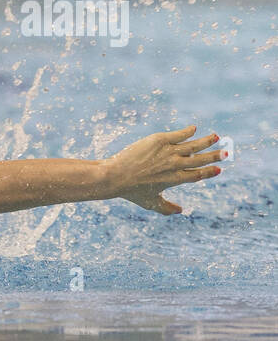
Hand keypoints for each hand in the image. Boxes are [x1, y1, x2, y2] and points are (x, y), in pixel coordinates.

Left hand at [100, 125, 222, 214]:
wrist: (114, 177)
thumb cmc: (130, 191)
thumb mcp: (150, 202)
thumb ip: (166, 208)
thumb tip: (180, 212)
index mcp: (176, 180)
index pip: (198, 175)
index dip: (209, 171)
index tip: (219, 169)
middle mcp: (175, 165)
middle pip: (200, 159)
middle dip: (215, 156)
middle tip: (226, 152)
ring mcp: (168, 152)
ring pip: (193, 145)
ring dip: (206, 141)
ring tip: (216, 136)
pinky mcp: (159, 140)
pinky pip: (178, 134)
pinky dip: (187, 131)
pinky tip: (193, 128)